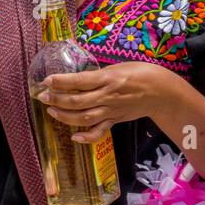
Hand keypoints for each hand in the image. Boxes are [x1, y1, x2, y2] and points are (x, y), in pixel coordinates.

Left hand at [35, 62, 173, 142]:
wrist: (162, 92)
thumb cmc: (141, 73)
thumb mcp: (118, 67)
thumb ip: (98, 74)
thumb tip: (75, 77)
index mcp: (108, 79)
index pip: (80, 81)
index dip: (61, 81)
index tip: (46, 80)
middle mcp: (107, 96)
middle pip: (77, 101)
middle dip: (57, 99)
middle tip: (42, 96)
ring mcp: (111, 110)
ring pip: (84, 117)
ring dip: (64, 116)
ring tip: (51, 110)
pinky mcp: (115, 120)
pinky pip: (99, 132)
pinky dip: (86, 137)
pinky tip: (74, 137)